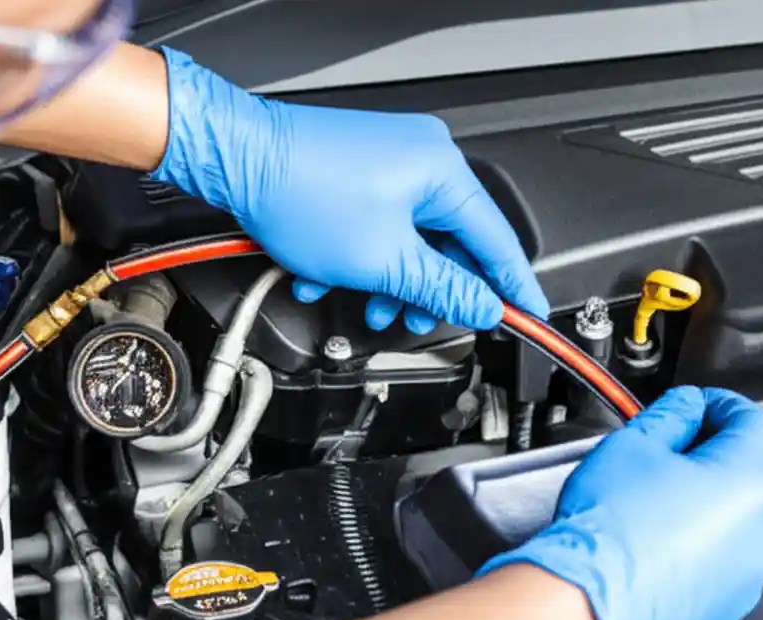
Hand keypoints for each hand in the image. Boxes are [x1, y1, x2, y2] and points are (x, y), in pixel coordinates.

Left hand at [150, 48, 548, 331]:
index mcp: (443, 172)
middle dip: (426, 288)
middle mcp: (422, 156)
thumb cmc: (299, 191)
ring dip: (387, 278)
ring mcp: (387, 159)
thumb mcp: (383, 261)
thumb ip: (441, 288)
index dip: (511, 287)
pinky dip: (358, 256)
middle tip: (414, 319)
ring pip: (407, 238)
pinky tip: (324, 275)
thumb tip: (479, 305)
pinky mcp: (354, 169)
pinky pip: (375, 222)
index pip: (495, 241)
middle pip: (448, 242)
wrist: (235, 156)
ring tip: (364, 302)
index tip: (527, 315)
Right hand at [479, 387, 762, 619]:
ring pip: (725, 523)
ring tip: (637, 508)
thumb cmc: (606, 532)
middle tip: (651, 457)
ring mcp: (745, 576)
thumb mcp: (630, 445)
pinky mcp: (722, 608)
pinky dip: (684, 549)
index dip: (718, 404)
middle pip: (739, 475)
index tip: (693, 405)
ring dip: (691, 506)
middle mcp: (760, 533)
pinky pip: (711, 564)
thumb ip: (669, 414)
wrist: (587, 607)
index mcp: (746, 483)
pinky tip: (641, 546)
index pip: (752, 422)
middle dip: (698, 459)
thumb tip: (685, 407)